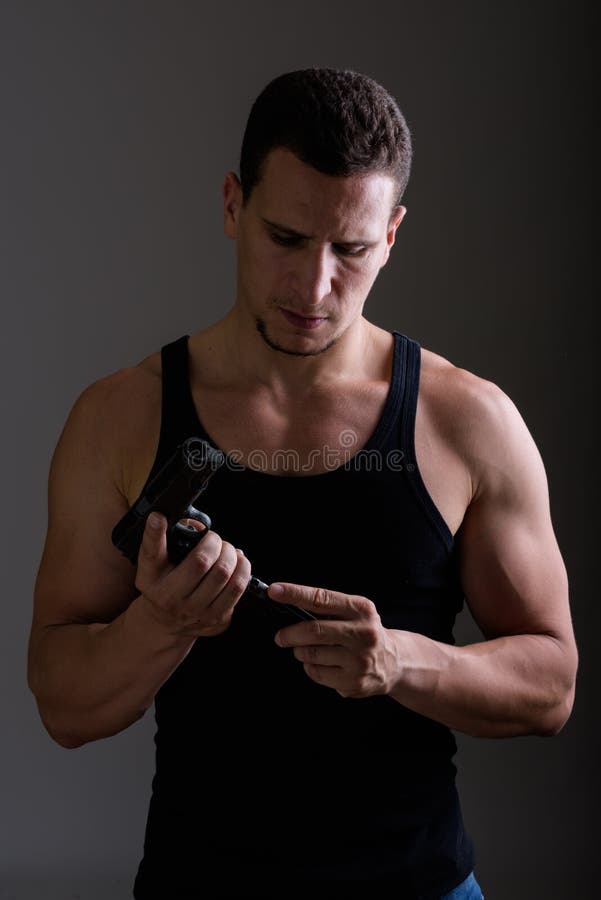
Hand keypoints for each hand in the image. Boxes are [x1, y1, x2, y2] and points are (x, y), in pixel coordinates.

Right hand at [134, 513, 250, 637]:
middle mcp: (172, 599)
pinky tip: (237, 565)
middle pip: (204, 562)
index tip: (159, 517)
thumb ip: (159, 541)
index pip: (154, 554)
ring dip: (233, 556)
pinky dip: (243, 571)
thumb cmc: (162, 585)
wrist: (166, 623)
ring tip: (228, 551)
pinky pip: (237, 590)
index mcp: (153, 582)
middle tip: (214, 540)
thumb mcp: (152, 565)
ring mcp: (196, 612)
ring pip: (226, 576)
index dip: (155, 533)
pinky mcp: (217, 619)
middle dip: (216, 543)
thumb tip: (178, 521)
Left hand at [268, 583, 399, 697]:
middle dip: (289, 634)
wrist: (394, 662)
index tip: (274, 591)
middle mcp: (363, 633)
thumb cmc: (364, 631)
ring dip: (300, 651)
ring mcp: (359, 660)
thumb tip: (288, 604)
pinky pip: (317, 674)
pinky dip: (310, 668)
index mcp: (361, 609)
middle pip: (313, 631)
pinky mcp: (354, 681)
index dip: (295, 594)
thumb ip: (327, 608)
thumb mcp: (355, 612)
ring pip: (312, 654)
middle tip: (280, 637)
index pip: (321, 598)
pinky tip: (320, 664)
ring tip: (306, 650)